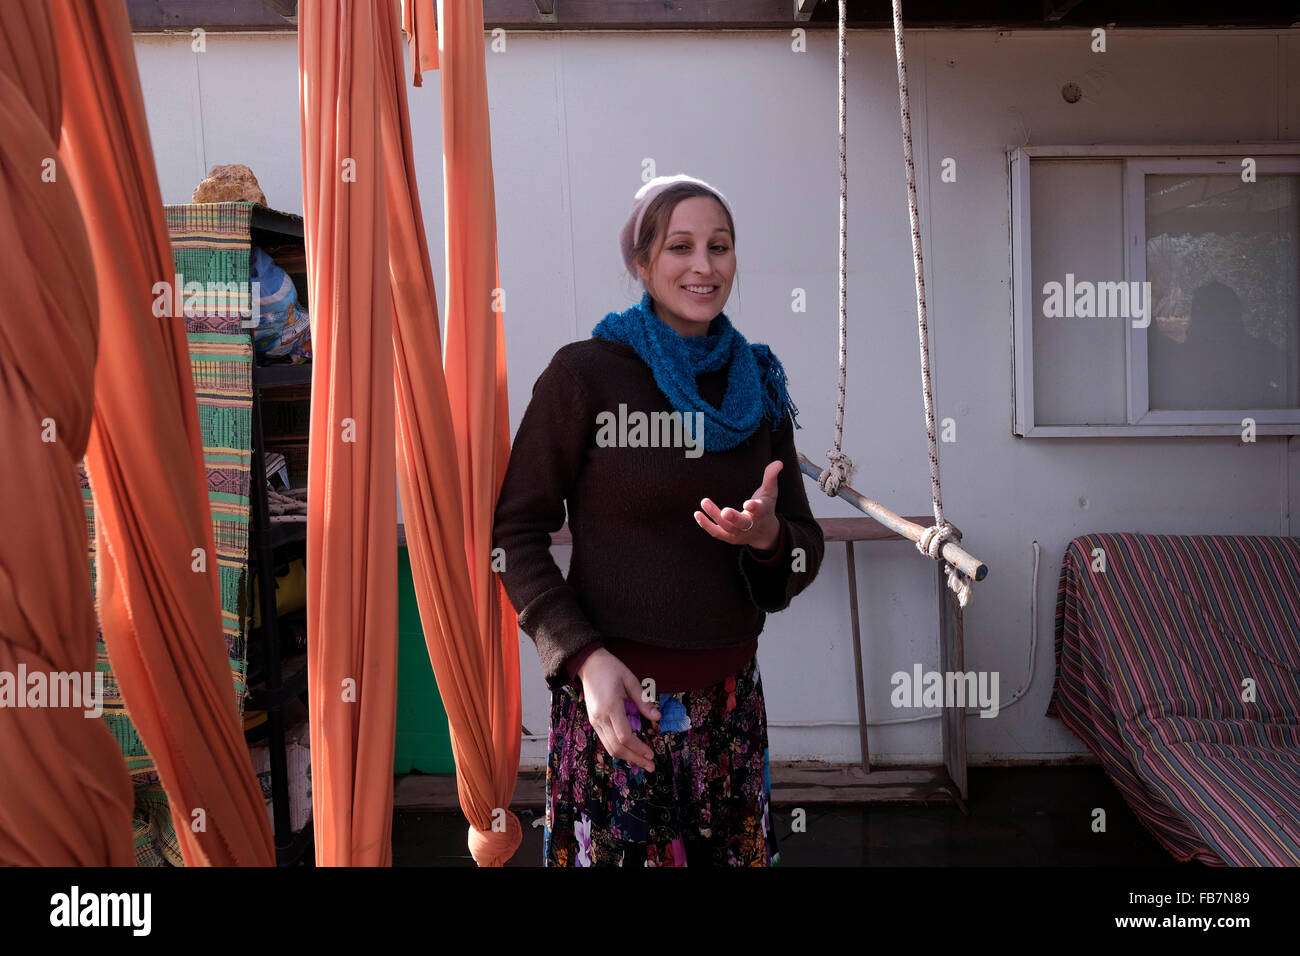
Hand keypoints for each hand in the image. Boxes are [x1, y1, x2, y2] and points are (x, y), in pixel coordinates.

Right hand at [577, 649, 660, 772]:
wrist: (588, 664)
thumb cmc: (611, 668)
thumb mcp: (630, 680)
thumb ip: (643, 701)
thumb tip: (657, 718)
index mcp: (610, 707)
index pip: (624, 736)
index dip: (638, 748)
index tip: (651, 754)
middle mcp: (600, 718)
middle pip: (617, 747)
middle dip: (635, 758)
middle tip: (651, 766)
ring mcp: (595, 721)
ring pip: (609, 747)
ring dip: (627, 757)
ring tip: (642, 762)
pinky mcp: (593, 721)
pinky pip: (606, 741)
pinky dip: (618, 749)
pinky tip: (630, 752)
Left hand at [694, 460, 782, 551]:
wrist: (764, 533)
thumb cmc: (765, 508)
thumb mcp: (770, 493)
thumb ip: (771, 477)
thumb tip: (778, 462)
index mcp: (762, 513)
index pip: (759, 510)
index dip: (754, 507)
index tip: (748, 504)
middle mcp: (750, 525)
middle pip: (742, 523)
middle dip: (734, 518)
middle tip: (725, 512)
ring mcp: (738, 533)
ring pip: (726, 527)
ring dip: (714, 516)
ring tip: (704, 502)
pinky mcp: (728, 537)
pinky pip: (716, 532)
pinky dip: (706, 525)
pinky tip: (697, 514)